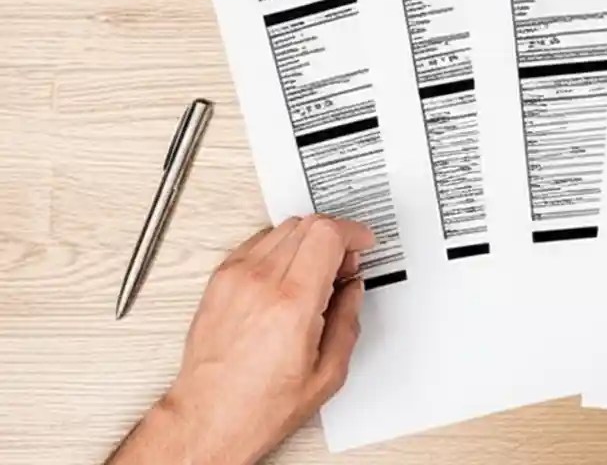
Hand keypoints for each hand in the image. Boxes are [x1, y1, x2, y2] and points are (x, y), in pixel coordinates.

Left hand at [109, 215, 374, 464]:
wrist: (209, 418)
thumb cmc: (259, 405)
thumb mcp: (328, 372)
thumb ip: (348, 320)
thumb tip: (352, 289)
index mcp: (292, 305)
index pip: (327, 235)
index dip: (353, 232)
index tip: (362, 242)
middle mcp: (259, 283)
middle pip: (307, 224)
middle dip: (335, 236)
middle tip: (344, 263)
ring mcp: (234, 278)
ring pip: (283, 228)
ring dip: (308, 240)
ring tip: (316, 271)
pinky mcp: (218, 281)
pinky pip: (257, 242)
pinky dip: (281, 247)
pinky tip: (288, 272)